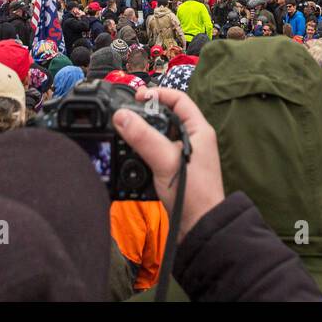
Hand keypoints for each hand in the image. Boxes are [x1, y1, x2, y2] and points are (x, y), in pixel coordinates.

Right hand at [114, 87, 224, 239]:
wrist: (199, 228)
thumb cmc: (194, 194)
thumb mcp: (164, 160)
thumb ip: (143, 137)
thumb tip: (121, 116)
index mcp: (198, 131)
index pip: (179, 99)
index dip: (158, 94)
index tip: (137, 97)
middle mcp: (193, 140)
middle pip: (166, 116)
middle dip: (146, 113)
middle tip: (127, 115)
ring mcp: (183, 155)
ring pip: (159, 134)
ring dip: (143, 133)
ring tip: (126, 134)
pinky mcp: (174, 169)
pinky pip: (156, 151)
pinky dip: (143, 150)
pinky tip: (132, 155)